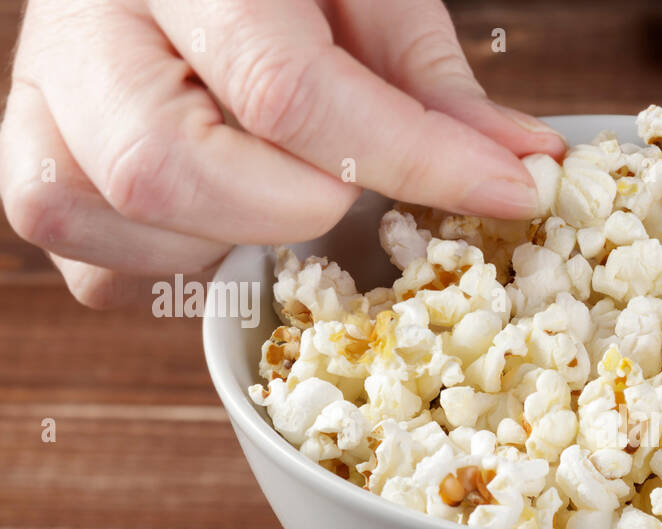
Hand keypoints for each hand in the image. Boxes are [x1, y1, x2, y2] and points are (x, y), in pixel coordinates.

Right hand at [0, 0, 563, 306]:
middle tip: (351, 195)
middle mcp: (83, 30)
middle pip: (166, 168)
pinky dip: (175, 275)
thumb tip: (521, 170)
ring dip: (229, 244)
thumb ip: (432, 87)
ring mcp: (40, 102)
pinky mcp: (30, 165)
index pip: (286, 85)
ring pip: (106, 221)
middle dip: (294, 211)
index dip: (409, 156)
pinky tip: (230, 231)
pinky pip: (89, 266)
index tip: (504, 192)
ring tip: (285, 199)